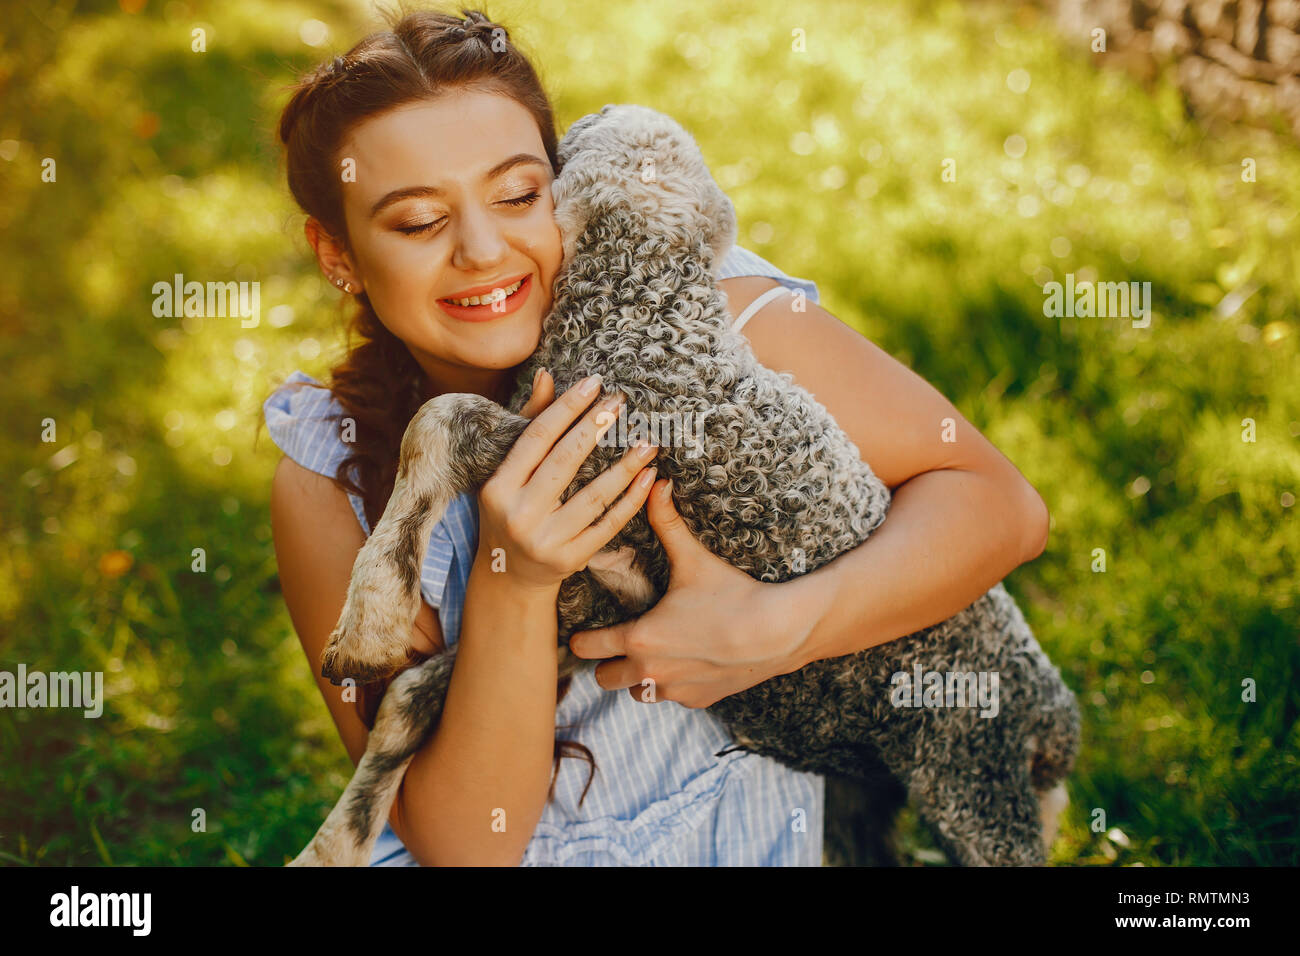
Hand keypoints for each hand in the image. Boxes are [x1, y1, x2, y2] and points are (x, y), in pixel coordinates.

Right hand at [476, 369, 660, 592]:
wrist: (507, 575)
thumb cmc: (511, 510)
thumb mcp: (508, 474)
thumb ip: (529, 425)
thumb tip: (547, 375)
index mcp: (499, 487)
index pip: (537, 438)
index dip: (566, 408)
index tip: (594, 384)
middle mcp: (519, 514)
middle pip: (565, 462)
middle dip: (597, 428)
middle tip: (622, 402)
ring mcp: (546, 540)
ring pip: (593, 495)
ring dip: (625, 466)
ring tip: (648, 441)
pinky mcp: (571, 559)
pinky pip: (608, 524)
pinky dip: (631, 500)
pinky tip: (649, 478)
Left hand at [568, 478, 813, 708]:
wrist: (779, 633)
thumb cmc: (733, 596)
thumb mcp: (694, 560)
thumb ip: (667, 523)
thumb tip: (655, 483)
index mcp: (639, 638)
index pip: (586, 648)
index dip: (580, 638)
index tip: (582, 631)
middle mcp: (649, 671)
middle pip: (604, 678)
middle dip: (607, 662)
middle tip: (617, 642)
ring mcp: (674, 690)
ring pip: (636, 693)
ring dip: (638, 677)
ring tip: (654, 652)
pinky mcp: (698, 701)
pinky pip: (671, 697)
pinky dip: (673, 683)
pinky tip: (689, 661)